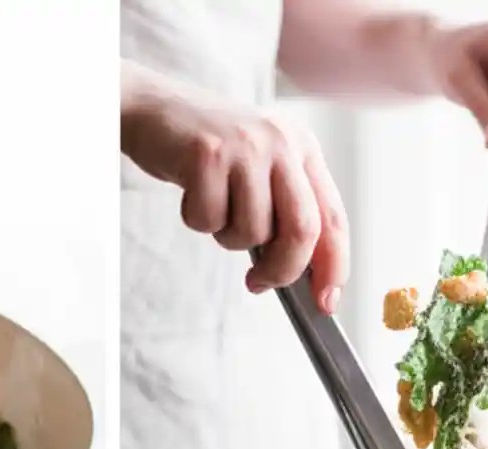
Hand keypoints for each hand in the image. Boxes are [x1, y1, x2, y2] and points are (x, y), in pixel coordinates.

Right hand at [121, 64, 349, 312]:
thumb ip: (284, 210)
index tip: (326, 302)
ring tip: (214, 205)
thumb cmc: (206, 150)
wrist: (152, 108)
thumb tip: (302, 275)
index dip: (334, 266)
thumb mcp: (259, 168)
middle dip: (282, 270)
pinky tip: (191, 191)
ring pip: (252, 231)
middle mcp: (282, 142)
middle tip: (258, 282)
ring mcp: (246, 145)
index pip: (333, 217)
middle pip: (302, 231)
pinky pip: (210, 220)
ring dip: (227, 237)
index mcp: (302, 147)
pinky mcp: (209, 153)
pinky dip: (197, 220)